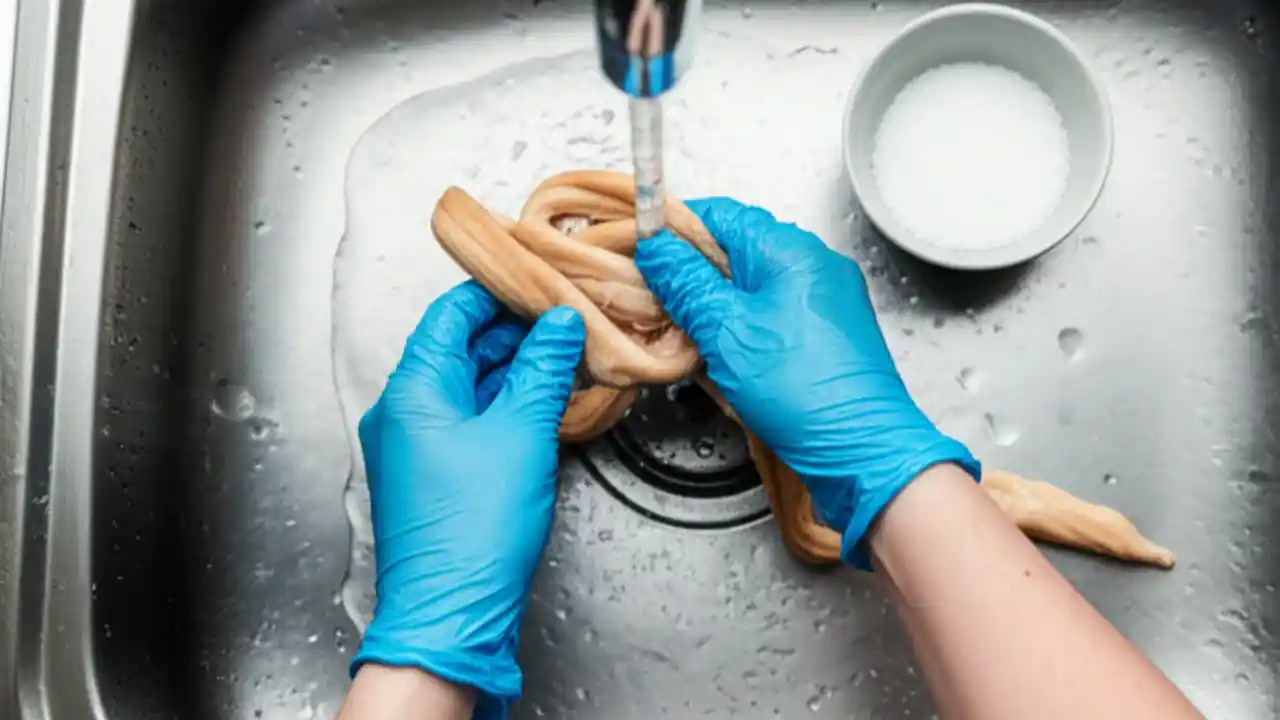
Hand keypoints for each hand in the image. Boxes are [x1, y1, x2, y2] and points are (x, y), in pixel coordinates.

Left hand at [352, 281, 584, 717]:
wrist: (451, 614)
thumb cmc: (474, 529)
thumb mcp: (521, 433)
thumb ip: (542, 370)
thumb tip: (561, 322)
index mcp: (413, 389)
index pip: (452, 313)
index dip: (497, 289)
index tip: (540, 277)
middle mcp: (406, 411)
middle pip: (462, 347)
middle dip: (516, 331)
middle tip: (569, 319)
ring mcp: (418, 445)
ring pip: (471, 385)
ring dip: (516, 370)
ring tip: (569, 356)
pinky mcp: (437, 475)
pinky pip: (472, 420)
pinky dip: (507, 405)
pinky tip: (549, 402)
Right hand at [634, 198, 978, 566]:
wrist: (862, 452)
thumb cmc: (802, 391)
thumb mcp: (725, 331)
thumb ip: (685, 282)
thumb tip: (653, 245)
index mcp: (791, 250)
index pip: (720, 214)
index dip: (674, 228)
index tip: (640, 251)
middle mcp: (813, 266)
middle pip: (734, 250)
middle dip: (690, 274)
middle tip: (654, 301)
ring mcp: (822, 301)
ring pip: (750, 287)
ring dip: (712, 307)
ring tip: (685, 335)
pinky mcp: (822, 335)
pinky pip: (769, 316)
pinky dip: (739, 330)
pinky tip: (719, 358)